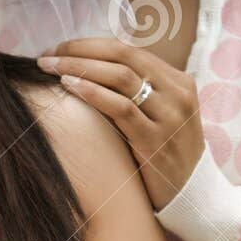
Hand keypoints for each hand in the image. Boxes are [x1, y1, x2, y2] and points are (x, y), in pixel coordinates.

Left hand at [36, 37, 203, 207]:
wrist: (191, 195)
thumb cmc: (165, 153)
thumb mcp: (160, 115)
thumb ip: (136, 92)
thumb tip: (88, 67)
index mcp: (178, 81)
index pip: (128, 50)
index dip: (90, 45)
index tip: (60, 49)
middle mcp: (178, 94)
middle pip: (123, 56)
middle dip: (81, 50)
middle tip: (48, 54)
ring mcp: (170, 117)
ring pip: (120, 77)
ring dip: (80, 67)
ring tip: (50, 68)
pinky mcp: (157, 141)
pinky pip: (121, 108)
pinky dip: (92, 92)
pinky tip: (70, 86)